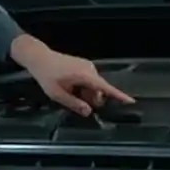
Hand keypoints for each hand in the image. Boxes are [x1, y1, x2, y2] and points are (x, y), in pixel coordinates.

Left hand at [9, 35, 135, 115]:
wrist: (39, 57)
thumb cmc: (46, 75)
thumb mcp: (57, 93)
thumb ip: (74, 103)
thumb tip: (88, 112)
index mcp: (84, 75)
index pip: (105, 87)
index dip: (118, 95)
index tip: (131, 101)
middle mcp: (89, 69)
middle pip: (99, 90)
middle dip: (91, 99)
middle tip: (74, 101)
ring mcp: (87, 66)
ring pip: (93, 86)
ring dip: (85, 93)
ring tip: (69, 92)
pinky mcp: (84, 66)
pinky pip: (89, 81)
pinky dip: (83, 87)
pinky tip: (70, 86)